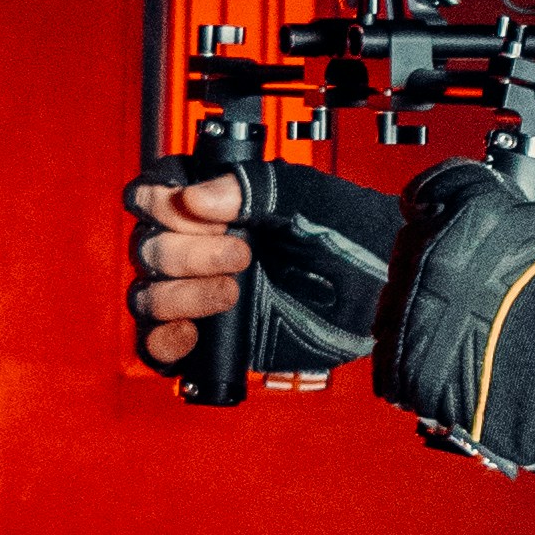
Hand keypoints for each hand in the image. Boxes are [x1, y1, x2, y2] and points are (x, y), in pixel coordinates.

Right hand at [123, 154, 395, 386]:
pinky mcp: (211, 338)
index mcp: (217, 203)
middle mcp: (200, 245)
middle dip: (184, 251)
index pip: (152, 194)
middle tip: (241, 255)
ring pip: (147, 294)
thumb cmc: (354, 235)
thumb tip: (195, 199)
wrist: (387, 293)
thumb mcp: (306, 197)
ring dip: (178, 294)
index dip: (161, 203)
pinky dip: (161, 342)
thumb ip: (251, 188)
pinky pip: (156, 345)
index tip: (202, 215)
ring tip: (231, 292)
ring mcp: (201, 291)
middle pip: (148, 246)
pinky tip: (190, 333)